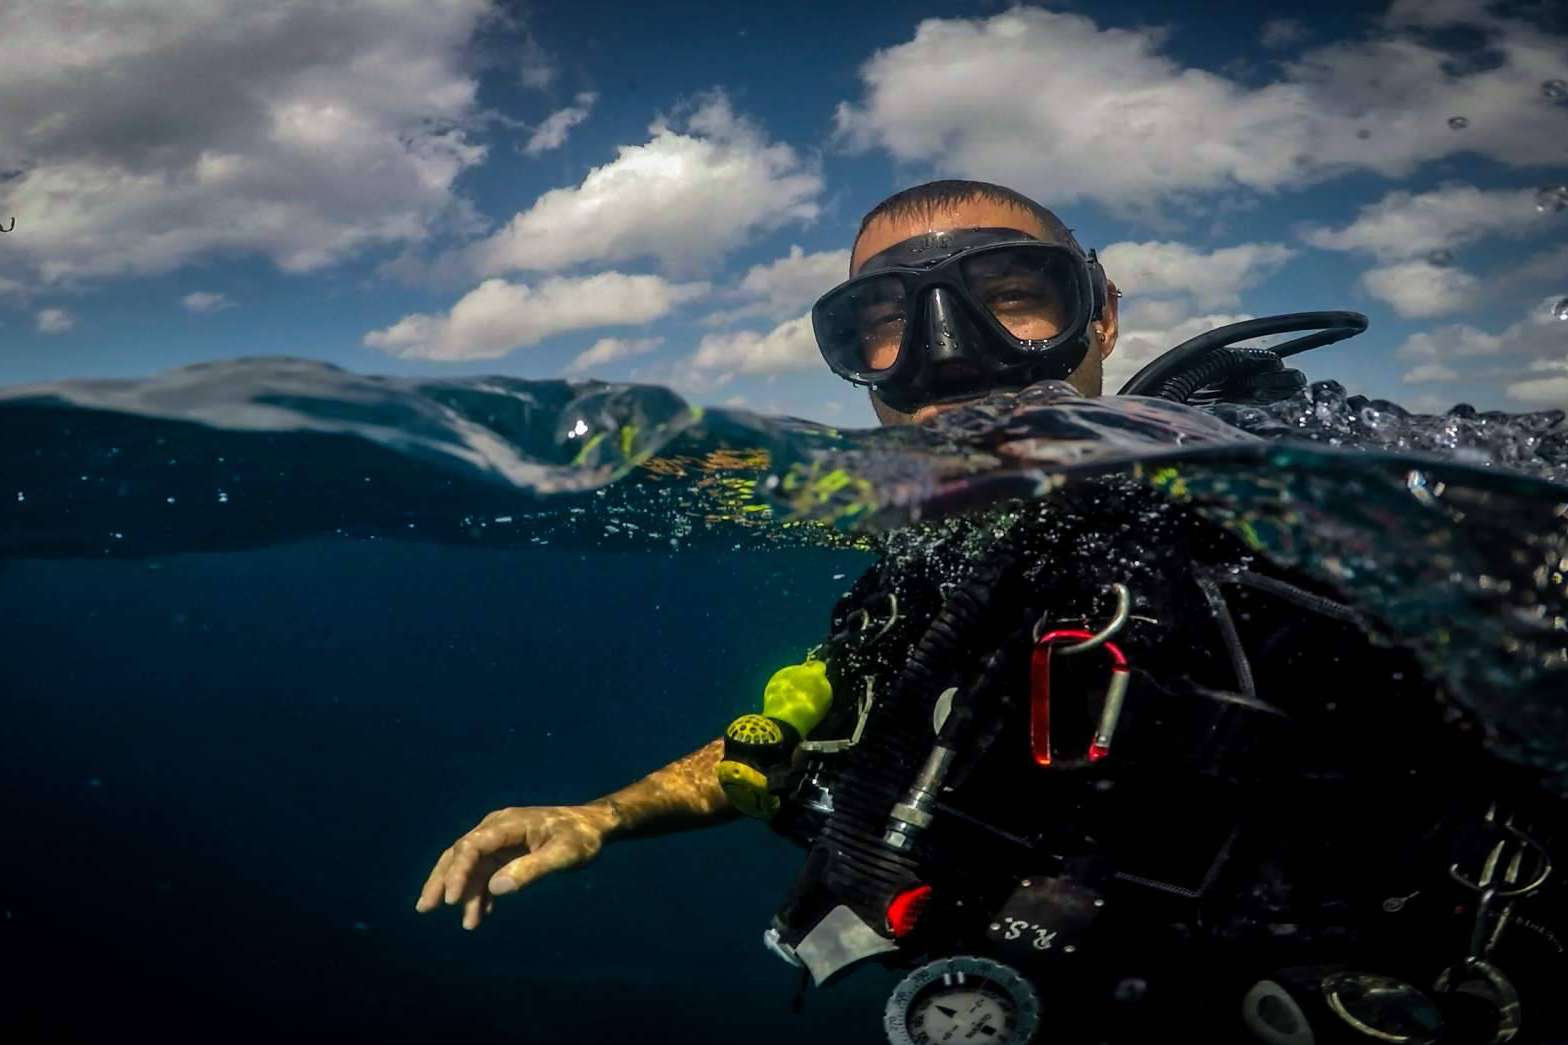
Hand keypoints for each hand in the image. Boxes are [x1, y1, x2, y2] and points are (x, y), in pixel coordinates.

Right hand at [414, 803, 616, 929]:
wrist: (593, 826)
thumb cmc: (581, 837)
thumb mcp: (563, 854)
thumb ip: (531, 869)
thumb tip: (496, 889)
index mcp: (507, 823)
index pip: (472, 846)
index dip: (458, 872)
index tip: (452, 900)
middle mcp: (497, 828)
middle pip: (460, 853)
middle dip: (442, 881)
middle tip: (425, 908)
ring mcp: (499, 840)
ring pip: (469, 866)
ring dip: (462, 893)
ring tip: (467, 925)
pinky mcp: (505, 852)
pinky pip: (484, 872)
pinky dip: (479, 893)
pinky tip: (479, 914)